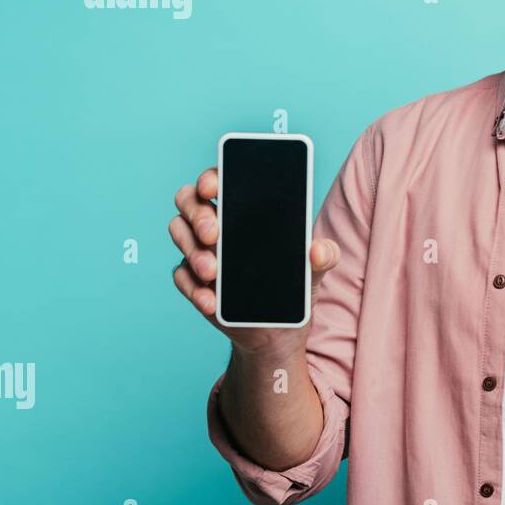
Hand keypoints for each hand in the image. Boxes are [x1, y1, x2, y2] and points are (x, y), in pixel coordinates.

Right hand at [169, 166, 338, 353]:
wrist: (279, 326)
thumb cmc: (294, 283)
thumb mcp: (315, 268)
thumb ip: (324, 255)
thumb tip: (318, 250)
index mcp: (243, 207)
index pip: (220, 179)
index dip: (211, 177)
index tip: (213, 187)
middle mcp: (217, 222)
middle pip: (189, 200)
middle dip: (197, 214)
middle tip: (214, 234)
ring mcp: (201, 249)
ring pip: (179, 233)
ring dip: (192, 251)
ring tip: (213, 272)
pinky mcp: (193, 280)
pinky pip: (181, 276)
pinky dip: (193, 288)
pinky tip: (210, 300)